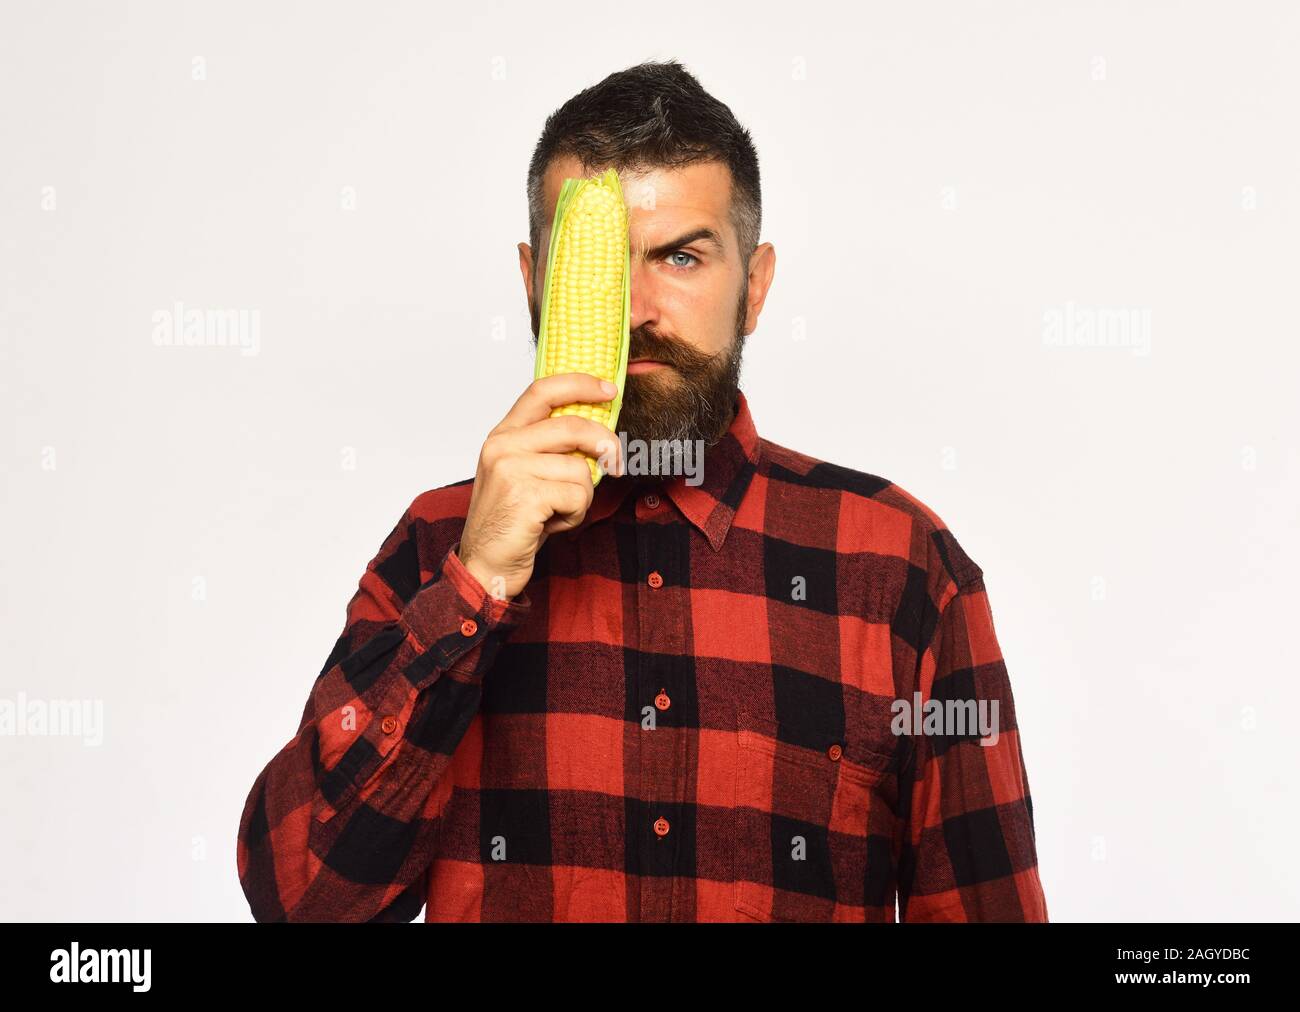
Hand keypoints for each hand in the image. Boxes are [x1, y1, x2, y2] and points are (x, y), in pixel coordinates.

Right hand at [456, 373, 621, 600]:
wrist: (485, 567)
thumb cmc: (512, 523)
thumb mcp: (524, 475)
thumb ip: (550, 450)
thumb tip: (599, 434)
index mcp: (502, 435)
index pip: (542, 391)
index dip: (580, 384)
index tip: (609, 389)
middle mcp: (502, 446)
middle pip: (572, 426)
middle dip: (605, 446)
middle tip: (616, 464)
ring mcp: (510, 469)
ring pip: (580, 468)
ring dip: (582, 497)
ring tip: (559, 511)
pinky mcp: (525, 495)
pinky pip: (577, 496)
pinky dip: (575, 515)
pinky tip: (554, 524)